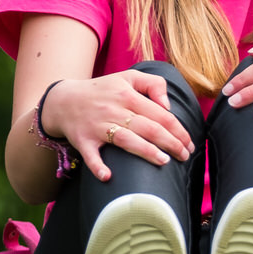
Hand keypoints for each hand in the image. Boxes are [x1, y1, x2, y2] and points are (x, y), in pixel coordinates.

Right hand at [42, 72, 194, 182]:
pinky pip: (91, 155)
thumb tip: (168, 105)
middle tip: (185, 155)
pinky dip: (98, 166)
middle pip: (149, 128)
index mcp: (128, 95)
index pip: (161, 114)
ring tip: (164, 161)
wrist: (63, 100)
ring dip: (146, 152)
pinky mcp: (83, 140)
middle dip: (171, 143)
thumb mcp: (128, 77)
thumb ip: (153, 84)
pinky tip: (108, 176)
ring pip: (126, 140)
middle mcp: (115, 110)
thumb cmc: (103, 91)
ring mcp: (98, 126)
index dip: (178, 130)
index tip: (189, 143)